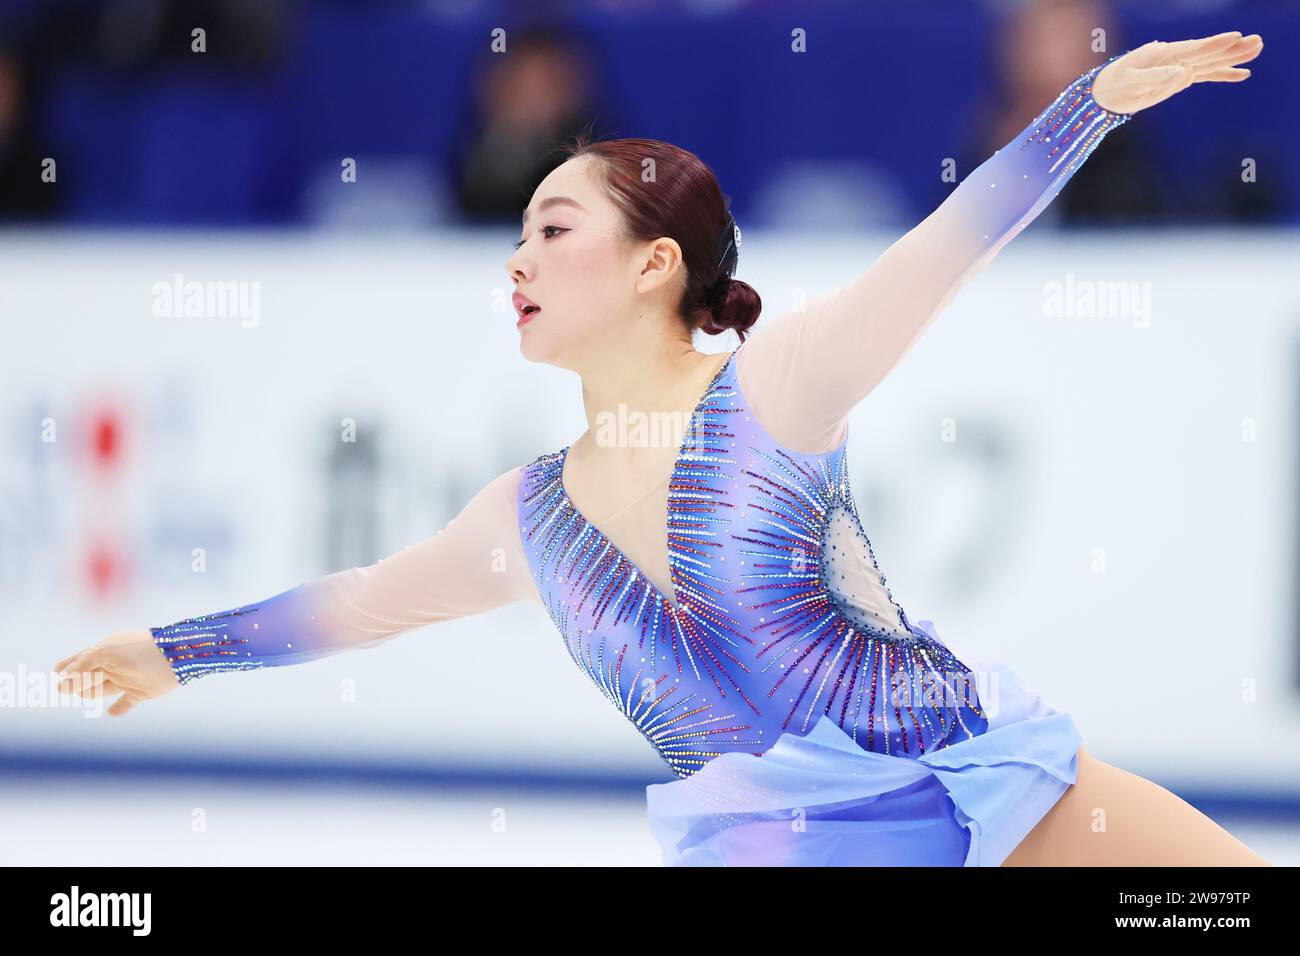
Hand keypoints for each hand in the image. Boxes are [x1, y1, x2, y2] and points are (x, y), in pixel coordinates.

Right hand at [56, 629, 180, 715]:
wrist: (175, 655)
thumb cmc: (137, 650)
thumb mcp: (106, 652)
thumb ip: (83, 664)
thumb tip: (62, 678)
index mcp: (107, 650)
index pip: (81, 659)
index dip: (68, 667)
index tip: (56, 674)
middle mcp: (116, 665)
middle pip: (89, 677)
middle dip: (77, 683)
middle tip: (63, 689)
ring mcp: (129, 679)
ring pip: (102, 690)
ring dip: (90, 693)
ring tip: (82, 695)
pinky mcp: (142, 692)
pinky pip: (126, 703)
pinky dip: (119, 708)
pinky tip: (111, 713)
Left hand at [1092, 31, 1262, 114]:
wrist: (1104, 93)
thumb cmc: (1113, 85)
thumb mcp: (1129, 82)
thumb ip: (1155, 77)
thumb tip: (1183, 71)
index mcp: (1162, 54)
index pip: (1193, 49)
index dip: (1214, 44)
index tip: (1235, 38)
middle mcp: (1174, 58)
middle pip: (1208, 53)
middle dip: (1232, 49)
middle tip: (1257, 42)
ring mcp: (1178, 67)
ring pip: (1210, 62)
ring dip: (1233, 58)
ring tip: (1257, 50)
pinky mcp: (1178, 79)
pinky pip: (1204, 75)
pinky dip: (1222, 74)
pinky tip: (1241, 74)